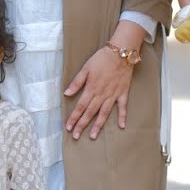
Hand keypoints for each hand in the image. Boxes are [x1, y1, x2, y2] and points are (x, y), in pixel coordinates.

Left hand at [63, 23, 140, 139]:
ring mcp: (113, 95)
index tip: (68, 127)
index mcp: (91, 88)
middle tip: (76, 136)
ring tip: (93, 136)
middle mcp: (101, 94)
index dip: (74, 117)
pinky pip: (122, 107)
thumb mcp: (86, 68)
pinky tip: (122, 126)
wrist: (120, 53)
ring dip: (98, 125)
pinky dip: (122, 116)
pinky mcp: (122, 93)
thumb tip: (66, 93)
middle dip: (82, 125)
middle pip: (90, 112)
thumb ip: (77, 82)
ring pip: (104, 113)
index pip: (80, 106)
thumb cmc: (102, 59)